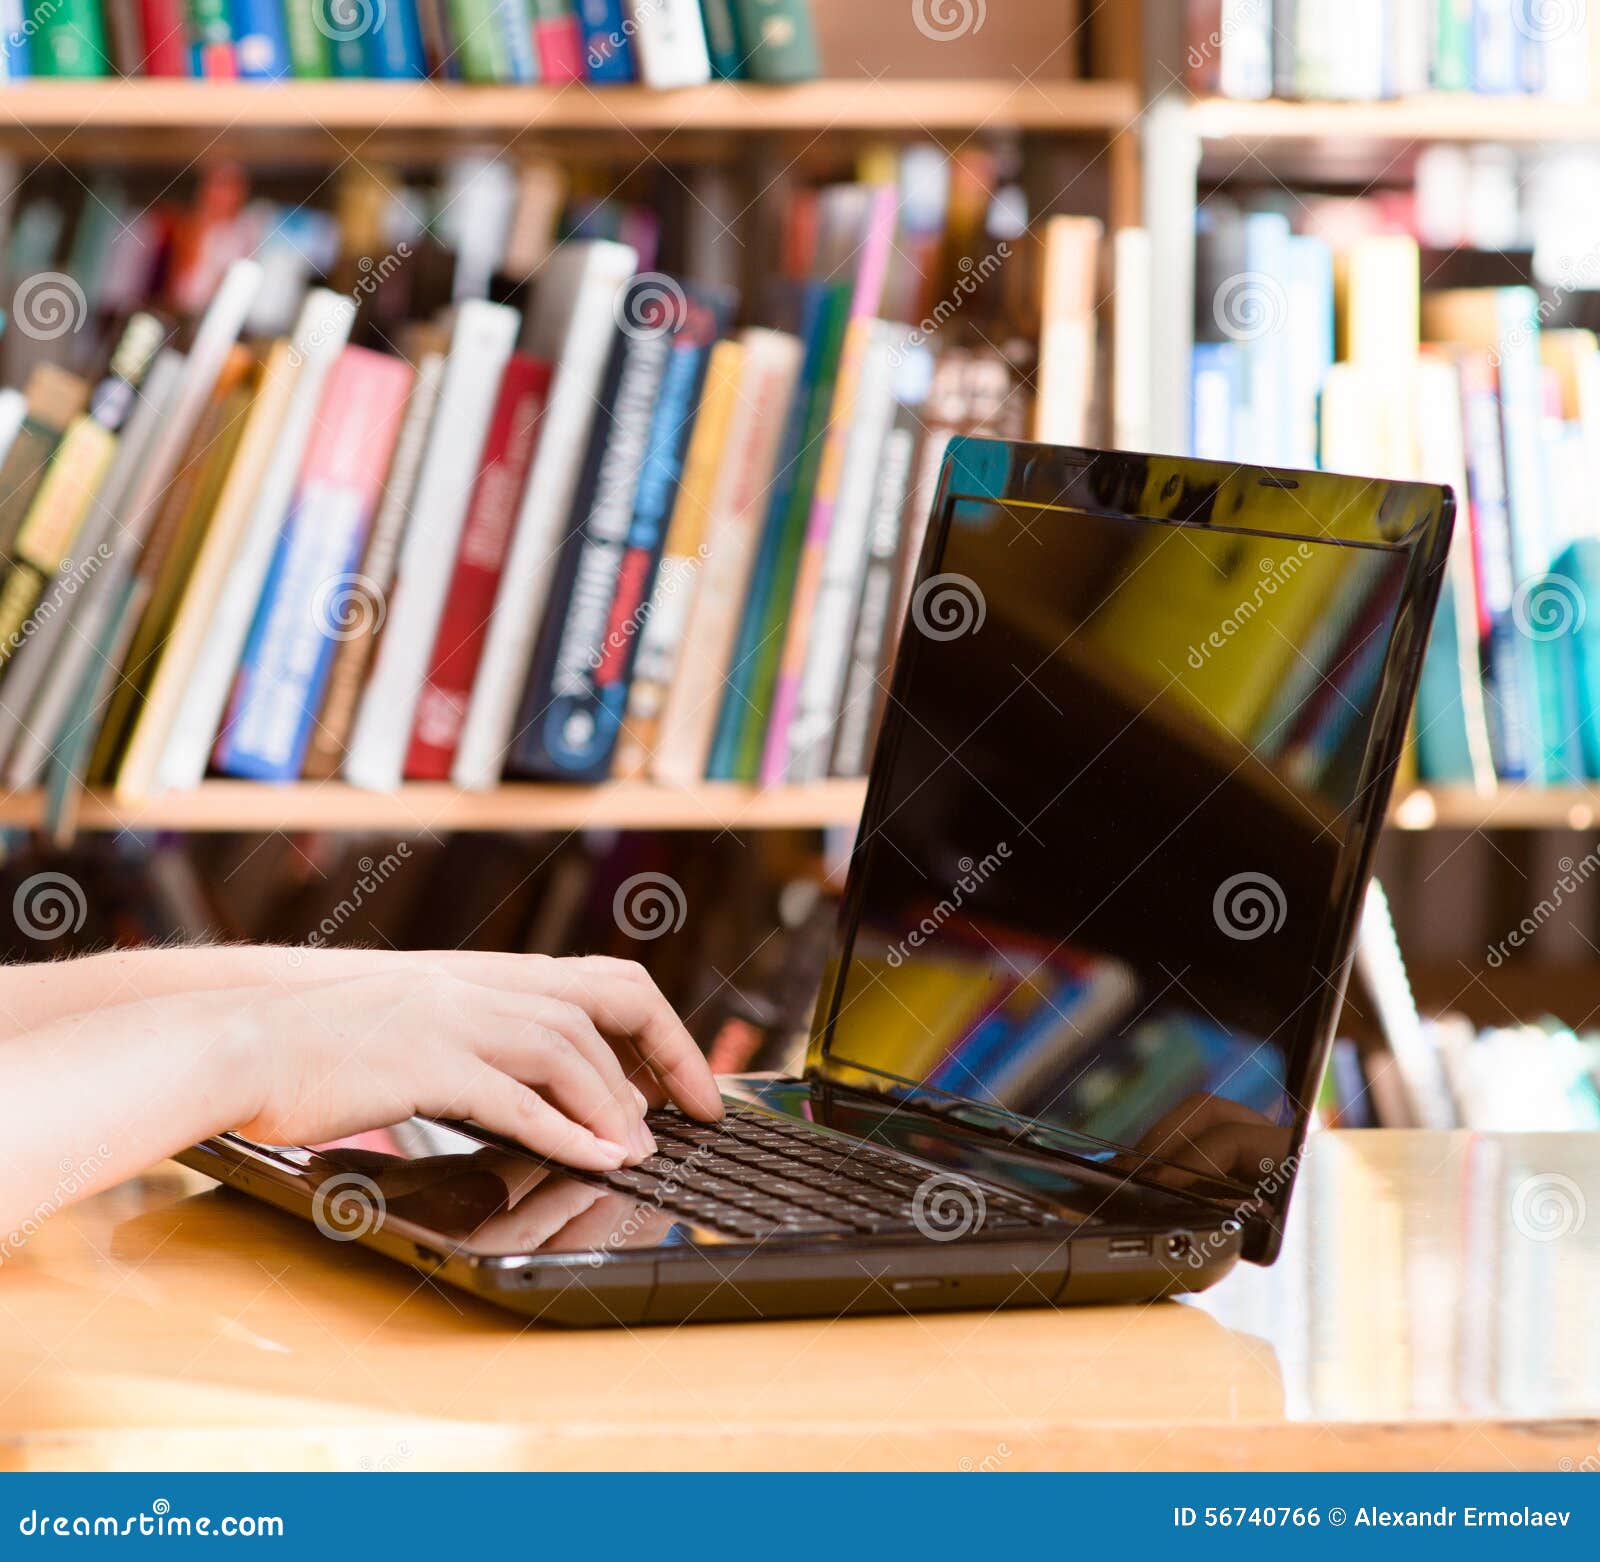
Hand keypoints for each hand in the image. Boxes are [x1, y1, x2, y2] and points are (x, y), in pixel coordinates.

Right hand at [225, 952, 722, 1171]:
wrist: (242, 1040)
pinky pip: (516, 1099)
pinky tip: (599, 1156)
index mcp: (485, 977)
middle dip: (664, 1057)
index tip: (686, 1078)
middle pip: (603, 1007)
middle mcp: (479, 987)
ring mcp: (454, 1019)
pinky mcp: (425, 1064)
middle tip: (696, 1111)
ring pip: (567, 1050)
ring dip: (616, 1103)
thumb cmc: (327, 1046)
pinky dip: (568, 1130)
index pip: (604, 982)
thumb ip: (484, 1042)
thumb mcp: (421, 1025)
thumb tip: (545, 1087)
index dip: (657, 1027)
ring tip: (644, 1148)